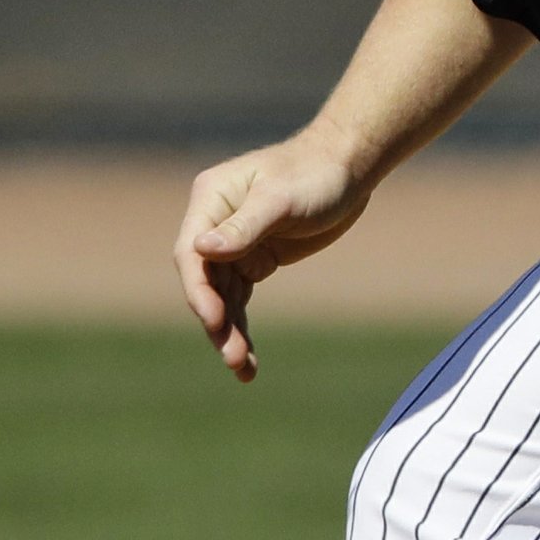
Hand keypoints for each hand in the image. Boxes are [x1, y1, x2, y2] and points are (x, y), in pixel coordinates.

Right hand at [173, 132, 373, 381]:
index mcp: (211, 199)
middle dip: (217, 321)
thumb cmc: (315, 174)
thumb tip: (199, 249)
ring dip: (229, 332)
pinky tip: (248, 358)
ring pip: (222, 297)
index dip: (199, 290)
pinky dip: (242, 326)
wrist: (348, 169)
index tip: (215, 320)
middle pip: (204, 282)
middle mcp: (215, 223)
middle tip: (234, 358)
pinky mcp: (254, 259)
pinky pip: (239, 299)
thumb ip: (243, 227)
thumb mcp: (281, 201)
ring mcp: (233, 244)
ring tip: (243, 370)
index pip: (191, 253)